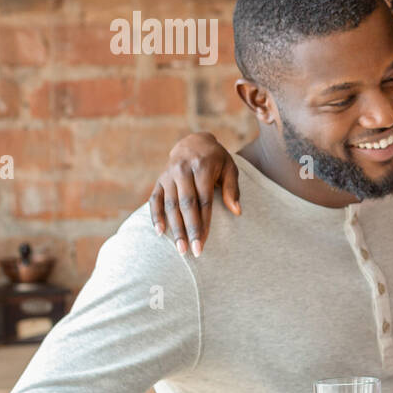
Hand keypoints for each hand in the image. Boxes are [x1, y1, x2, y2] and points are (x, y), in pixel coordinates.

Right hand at [148, 132, 238, 256]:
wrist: (194, 141)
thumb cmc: (217, 159)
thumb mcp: (230, 168)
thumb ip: (232, 189)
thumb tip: (237, 212)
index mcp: (202, 168)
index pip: (203, 200)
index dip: (204, 222)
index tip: (204, 242)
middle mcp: (182, 171)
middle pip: (185, 205)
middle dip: (189, 230)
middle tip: (192, 251)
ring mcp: (168, 175)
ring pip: (170, 205)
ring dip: (174, 228)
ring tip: (180, 248)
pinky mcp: (159, 180)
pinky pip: (155, 199)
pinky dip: (155, 216)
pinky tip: (159, 232)